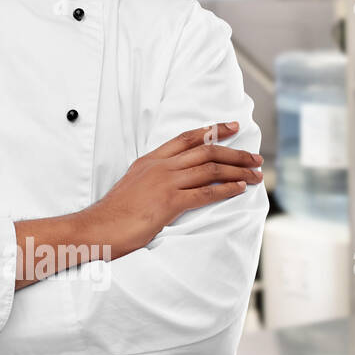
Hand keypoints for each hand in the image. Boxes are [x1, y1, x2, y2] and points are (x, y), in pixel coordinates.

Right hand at [79, 122, 262, 257]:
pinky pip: (205, 193)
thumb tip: (173, 178)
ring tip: (255, 176)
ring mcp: (164, 183)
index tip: (232, 128)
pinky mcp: (169, 203)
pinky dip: (226, 190)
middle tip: (255, 158)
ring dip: (237, 172)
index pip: (186, 138)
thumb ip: (154, 176)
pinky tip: (239, 190)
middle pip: (205, 151)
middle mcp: (159, 167)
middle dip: (235, 153)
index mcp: (150, 160)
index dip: (213, 131)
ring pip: (209, 170)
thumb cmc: (116, 212)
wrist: (99, 227)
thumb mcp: (134, 184)